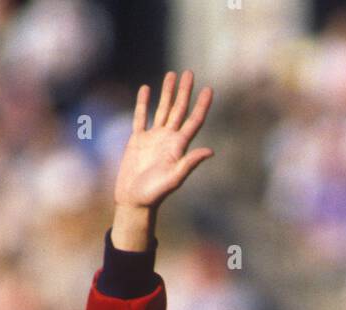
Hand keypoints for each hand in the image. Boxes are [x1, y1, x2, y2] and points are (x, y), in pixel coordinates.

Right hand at [114, 70, 213, 213]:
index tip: (209, 89)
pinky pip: (141, 117)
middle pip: (179, 110)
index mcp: (179, 147)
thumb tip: (210, 151)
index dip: (202, 105)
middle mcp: (168, 140)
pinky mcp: (138, 140)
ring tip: (172, 75)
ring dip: (168, 92)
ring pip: (162, 109)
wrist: (135, 201)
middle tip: (190, 72)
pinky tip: (146, 89)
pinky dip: (143, 103)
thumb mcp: (174, 179)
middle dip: (185, 92)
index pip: (193, 121)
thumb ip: (190, 163)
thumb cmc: (155, 194)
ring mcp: (153, 138)